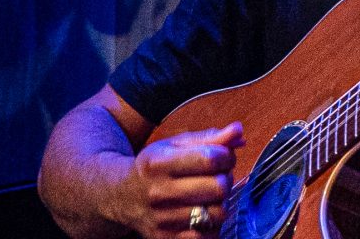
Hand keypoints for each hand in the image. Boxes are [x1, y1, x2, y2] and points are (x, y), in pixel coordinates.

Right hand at [115, 122, 240, 237]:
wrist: (121, 196)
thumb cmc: (155, 166)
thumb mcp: (175, 145)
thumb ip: (209, 138)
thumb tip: (238, 131)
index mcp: (159, 163)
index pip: (210, 159)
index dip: (226, 156)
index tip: (223, 157)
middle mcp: (158, 193)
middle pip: (218, 187)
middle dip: (225, 179)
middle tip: (218, 177)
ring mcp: (162, 220)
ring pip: (217, 214)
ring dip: (221, 203)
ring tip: (211, 196)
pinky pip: (207, 237)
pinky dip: (212, 226)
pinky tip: (204, 214)